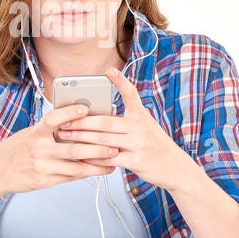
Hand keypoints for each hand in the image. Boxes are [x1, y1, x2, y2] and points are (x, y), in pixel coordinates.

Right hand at [0, 102, 117, 195]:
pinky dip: (84, 173)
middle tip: (114, 146)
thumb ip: (50, 131)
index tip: (85, 109)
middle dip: (96, 148)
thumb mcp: (29, 134)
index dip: (69, 113)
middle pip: (73, 148)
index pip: (53, 119)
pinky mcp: (43, 181)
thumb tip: (78, 122)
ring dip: (96, 166)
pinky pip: (68, 177)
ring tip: (112, 163)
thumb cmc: (16, 149)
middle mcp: (38, 149)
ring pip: (75, 167)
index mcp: (35, 132)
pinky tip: (97, 171)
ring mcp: (41, 167)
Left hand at [54, 66, 191, 191]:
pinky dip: (93, 158)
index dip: (120, 81)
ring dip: (81, 139)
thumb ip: (125, 121)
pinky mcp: (136, 161)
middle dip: (81, 122)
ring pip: (103, 140)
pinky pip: (109, 159)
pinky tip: (81, 157)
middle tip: (64, 121)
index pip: (130, 94)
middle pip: (104, 122)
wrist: (175, 167)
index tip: (109, 70)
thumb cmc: (154, 145)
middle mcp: (140, 127)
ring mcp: (138, 144)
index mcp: (141, 115)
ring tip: (65, 137)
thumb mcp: (146, 126)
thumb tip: (96, 117)